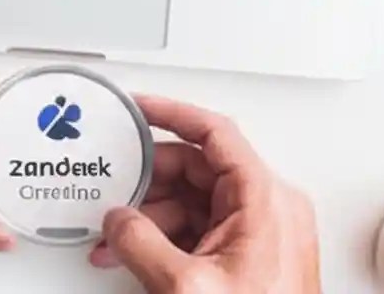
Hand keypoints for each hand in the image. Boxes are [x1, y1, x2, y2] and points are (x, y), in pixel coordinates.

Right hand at [90, 96, 320, 293]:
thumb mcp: (185, 286)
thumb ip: (141, 243)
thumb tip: (118, 220)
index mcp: (266, 200)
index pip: (216, 134)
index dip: (173, 114)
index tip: (141, 107)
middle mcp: (268, 209)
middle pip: (198, 169)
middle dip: (148, 180)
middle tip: (114, 183)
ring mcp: (260, 234)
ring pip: (193, 203)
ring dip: (150, 216)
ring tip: (115, 235)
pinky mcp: (249, 258)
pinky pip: (200, 231)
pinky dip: (164, 239)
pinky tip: (134, 254)